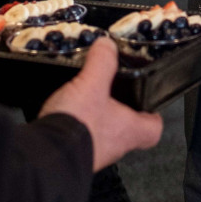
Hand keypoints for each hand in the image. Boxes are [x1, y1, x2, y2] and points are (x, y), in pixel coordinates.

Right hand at [40, 37, 163, 170]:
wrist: (47, 155)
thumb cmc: (77, 127)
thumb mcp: (91, 84)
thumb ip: (102, 62)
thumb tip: (107, 46)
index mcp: (129, 130)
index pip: (153, 128)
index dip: (153, 114)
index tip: (148, 101)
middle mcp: (114, 146)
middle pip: (128, 131)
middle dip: (121, 113)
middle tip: (114, 97)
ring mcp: (94, 154)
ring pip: (104, 136)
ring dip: (96, 120)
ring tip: (85, 102)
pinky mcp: (74, 155)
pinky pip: (81, 140)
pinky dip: (75, 128)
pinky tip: (65, 115)